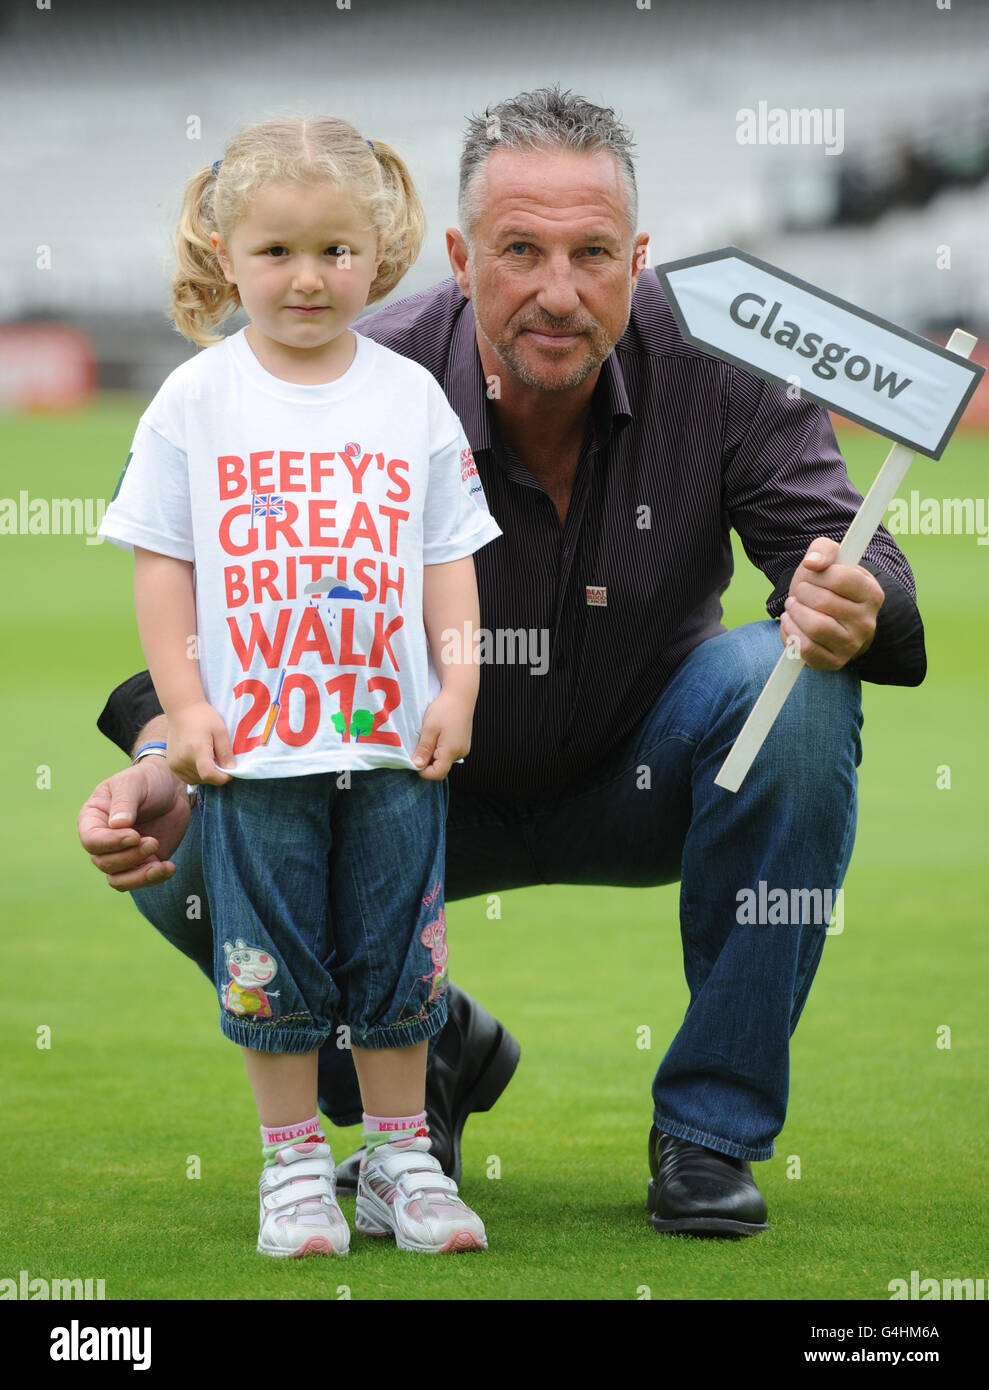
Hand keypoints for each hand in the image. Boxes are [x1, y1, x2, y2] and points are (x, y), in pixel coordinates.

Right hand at [78, 757, 190, 889]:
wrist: (172, 786)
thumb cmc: (146, 780)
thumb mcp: (133, 784)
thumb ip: (124, 803)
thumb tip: (117, 826)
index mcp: (92, 819)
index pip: (91, 840)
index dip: (110, 843)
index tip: (134, 835)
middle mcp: (103, 840)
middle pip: (104, 863)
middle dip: (130, 857)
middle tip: (153, 841)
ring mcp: (122, 854)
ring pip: (118, 879)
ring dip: (140, 876)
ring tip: (162, 865)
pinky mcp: (142, 862)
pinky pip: (140, 880)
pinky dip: (154, 879)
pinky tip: (169, 867)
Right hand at [167, 701, 235, 784]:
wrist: (182, 710)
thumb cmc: (204, 717)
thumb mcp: (220, 731)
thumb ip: (226, 752)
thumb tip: (232, 771)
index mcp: (196, 750)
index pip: (209, 775)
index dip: (222, 778)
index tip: (230, 772)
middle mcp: (182, 760)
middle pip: (204, 779)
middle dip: (216, 775)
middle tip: (221, 760)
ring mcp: (175, 764)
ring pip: (196, 780)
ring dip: (207, 775)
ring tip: (210, 758)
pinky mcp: (171, 765)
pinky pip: (188, 778)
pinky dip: (197, 774)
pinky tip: (200, 760)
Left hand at [411, 689, 473, 779]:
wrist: (461, 695)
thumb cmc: (444, 709)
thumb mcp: (429, 729)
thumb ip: (423, 749)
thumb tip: (417, 766)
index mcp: (452, 750)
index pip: (437, 774)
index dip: (423, 771)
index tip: (413, 759)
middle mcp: (460, 753)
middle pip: (440, 767)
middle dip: (427, 761)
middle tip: (419, 744)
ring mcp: (463, 748)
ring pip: (444, 760)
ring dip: (432, 754)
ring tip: (428, 736)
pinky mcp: (463, 743)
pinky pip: (448, 752)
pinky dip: (439, 748)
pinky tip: (436, 734)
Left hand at [780, 537, 884, 669]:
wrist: (827, 618)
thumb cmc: (827, 587)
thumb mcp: (830, 561)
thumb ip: (823, 550)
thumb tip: (812, 562)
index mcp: (871, 593)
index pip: (840, 578)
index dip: (817, 574)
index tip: (812, 575)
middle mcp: (867, 622)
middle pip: (823, 602)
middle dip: (801, 593)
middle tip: (799, 592)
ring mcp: (852, 645)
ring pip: (815, 627)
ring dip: (793, 613)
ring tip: (793, 607)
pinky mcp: (834, 662)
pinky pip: (805, 649)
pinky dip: (790, 634)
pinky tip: (791, 624)